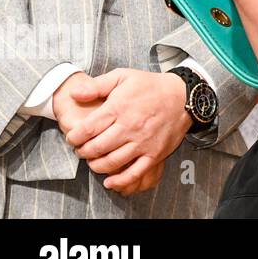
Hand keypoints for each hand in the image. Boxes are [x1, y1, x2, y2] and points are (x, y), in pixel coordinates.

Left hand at [63, 69, 191, 193]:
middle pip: (96, 148)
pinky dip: (119, 181)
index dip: (74, 137)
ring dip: (96, 165)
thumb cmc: (151, 86)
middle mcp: (130, 127)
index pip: (87, 129)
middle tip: (82, 149)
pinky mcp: (154, 154)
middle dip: (82, 151)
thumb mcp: (123, 76)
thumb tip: (74, 94)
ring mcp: (143, 142)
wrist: (184, 96)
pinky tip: (109, 182)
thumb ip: (96, 85)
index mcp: (119, 108)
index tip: (73, 137)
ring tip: (94, 160)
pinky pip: (134, 173)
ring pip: (111, 163)